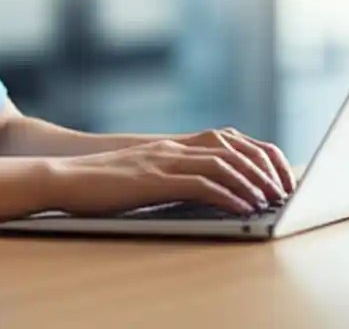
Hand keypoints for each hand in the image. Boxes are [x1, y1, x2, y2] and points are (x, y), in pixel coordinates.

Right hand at [46, 130, 293, 216]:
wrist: (64, 177)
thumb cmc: (100, 183)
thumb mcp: (142, 174)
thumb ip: (169, 176)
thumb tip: (201, 191)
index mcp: (172, 145)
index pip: (228, 141)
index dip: (258, 156)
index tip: (278, 176)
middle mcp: (173, 147)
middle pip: (233, 150)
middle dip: (264, 170)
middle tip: (284, 191)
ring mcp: (163, 161)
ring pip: (222, 165)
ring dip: (252, 183)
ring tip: (270, 200)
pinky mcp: (154, 180)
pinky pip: (201, 184)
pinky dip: (228, 195)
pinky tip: (243, 207)